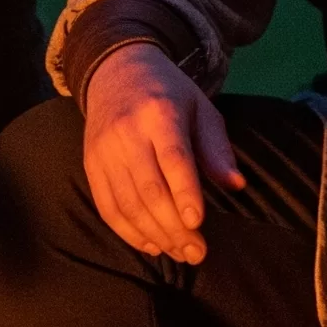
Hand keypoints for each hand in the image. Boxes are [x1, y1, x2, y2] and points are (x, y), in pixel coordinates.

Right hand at [82, 44, 244, 264]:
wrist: (116, 73)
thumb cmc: (168, 94)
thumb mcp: (200, 109)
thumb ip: (216, 148)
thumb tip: (236, 185)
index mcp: (159, 113)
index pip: (172, 157)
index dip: (184, 192)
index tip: (198, 222)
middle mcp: (127, 132)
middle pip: (149, 187)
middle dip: (173, 227)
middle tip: (197, 252)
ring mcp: (104, 151)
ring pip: (127, 203)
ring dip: (154, 235)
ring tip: (180, 253)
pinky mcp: (90, 165)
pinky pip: (107, 207)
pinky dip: (128, 232)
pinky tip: (152, 245)